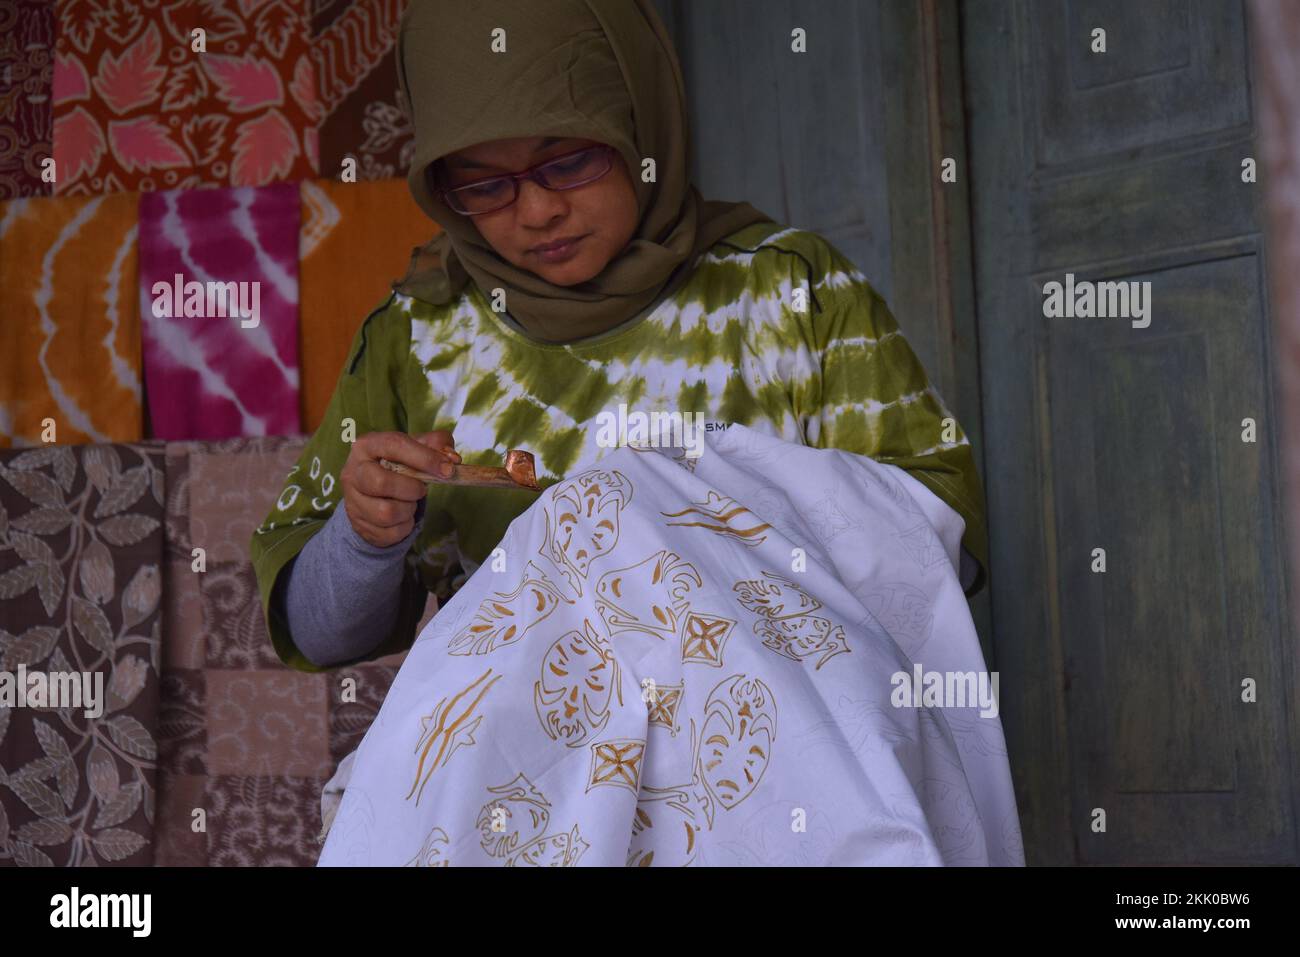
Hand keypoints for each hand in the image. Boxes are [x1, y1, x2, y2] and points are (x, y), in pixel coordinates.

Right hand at [339, 430, 460, 547]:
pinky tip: (402, 517)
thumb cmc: (397, 465)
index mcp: (367, 445)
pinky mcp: (358, 525)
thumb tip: (453, 460)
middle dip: (411, 489)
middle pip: (382, 483)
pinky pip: (389, 533)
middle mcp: (353, 471)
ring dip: (408, 510)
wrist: (373, 494)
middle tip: (421, 489)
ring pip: (386, 513)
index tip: (448, 470)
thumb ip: (438, 445)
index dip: (425, 457)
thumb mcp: (416, 448)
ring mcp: (352, 500)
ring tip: (409, 502)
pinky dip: (404, 527)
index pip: (395, 445)